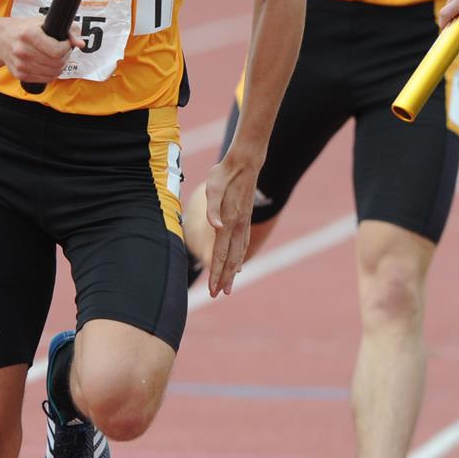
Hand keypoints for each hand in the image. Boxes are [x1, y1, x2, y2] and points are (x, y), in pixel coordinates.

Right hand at [0, 17, 76, 83]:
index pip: (57, 50)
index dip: (66, 47)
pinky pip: (46, 79)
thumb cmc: (25, 28)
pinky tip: (48, 64)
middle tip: (62, 49)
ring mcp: (20, 65)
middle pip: (57, 63)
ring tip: (56, 56)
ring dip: (60, 66)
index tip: (64, 42)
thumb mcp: (45, 21)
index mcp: (28, 35)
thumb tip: (80, 44)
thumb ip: (68, 30)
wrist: (0, 38)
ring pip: (53, 73)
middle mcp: (22, 51)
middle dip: (65, 56)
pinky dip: (52, 73)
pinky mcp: (20, 75)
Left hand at [200, 152, 258, 296]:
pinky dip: (240, 257)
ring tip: (228, 286)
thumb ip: (212, 208)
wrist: (245, 162)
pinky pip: (243, 243)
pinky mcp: (245, 218)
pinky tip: (238, 264)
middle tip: (218, 295)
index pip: (221, 254)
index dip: (216, 273)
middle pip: (231, 259)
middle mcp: (237, 225)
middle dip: (224, 279)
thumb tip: (216, 227)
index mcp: (228, 221)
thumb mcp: (213, 186)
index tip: (213, 290)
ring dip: (232, 271)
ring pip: (239, 253)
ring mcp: (244, 223)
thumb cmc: (224, 173)